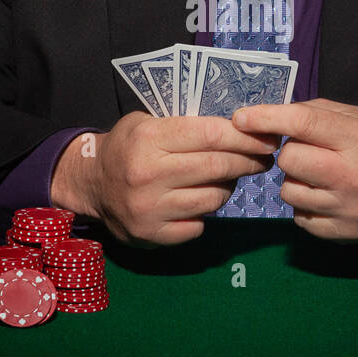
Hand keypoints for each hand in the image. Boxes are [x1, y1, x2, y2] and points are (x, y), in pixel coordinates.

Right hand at [50, 113, 280, 246]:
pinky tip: (201, 199)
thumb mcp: (148, 121)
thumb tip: (241, 128)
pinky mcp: (152, 234)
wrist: (90, 184)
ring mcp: (150, 208)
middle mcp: (148, 174)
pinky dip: (206, 211)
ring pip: (213, 198)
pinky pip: (199, 223)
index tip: (266, 137)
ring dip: (229, 186)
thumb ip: (186, 124)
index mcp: (148, 139)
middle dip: (249, 161)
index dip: (245, 136)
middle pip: (217, 167)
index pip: (211, 135)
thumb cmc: (127, 145)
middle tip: (264, 158)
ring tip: (229, 177)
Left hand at [231, 98, 357, 241]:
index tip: (240, 118)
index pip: (302, 124)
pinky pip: (298, 217)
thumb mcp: (349, 115)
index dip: (266, 119)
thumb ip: (307, 113)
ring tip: (319, 175)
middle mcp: (356, 176)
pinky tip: (325, 195)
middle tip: (308, 151)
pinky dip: (304, 204)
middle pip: (289, 160)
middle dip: (289, 152)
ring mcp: (350, 209)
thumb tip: (256, 120)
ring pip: (288, 191)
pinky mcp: (344, 233)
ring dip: (295, 181)